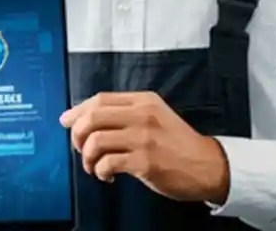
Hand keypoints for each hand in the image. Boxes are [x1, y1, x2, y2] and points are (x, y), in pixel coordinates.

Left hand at [59, 91, 229, 203]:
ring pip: (96, 140)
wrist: (209, 166)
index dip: (78, 110)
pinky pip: (107, 163)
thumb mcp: (156, 117)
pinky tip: (107, 176)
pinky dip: (100, 171)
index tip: (67, 121)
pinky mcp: (145, 161)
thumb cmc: (179, 144)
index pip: (100, 99)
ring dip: (87, 157)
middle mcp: (143, 116)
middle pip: (93, 116)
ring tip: (94, 166)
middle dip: (77, 134)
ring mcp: (144, 138)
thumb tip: (84, 117)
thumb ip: (126, 113)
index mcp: (144, 101)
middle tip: (79, 147)